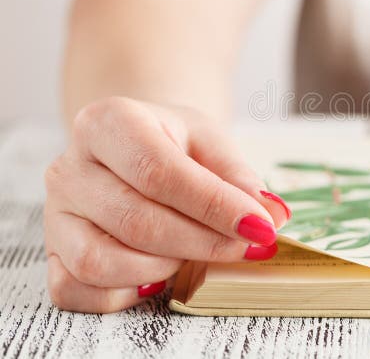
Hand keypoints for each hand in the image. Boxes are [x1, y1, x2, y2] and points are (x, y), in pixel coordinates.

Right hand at [44, 97, 290, 312]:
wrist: (132, 144)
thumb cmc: (173, 141)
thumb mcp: (210, 141)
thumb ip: (239, 177)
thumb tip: (270, 215)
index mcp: (108, 122)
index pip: (159, 172)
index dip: (213, 206)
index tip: (258, 226)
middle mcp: (70, 166)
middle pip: (135, 220)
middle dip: (201, 242)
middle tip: (245, 246)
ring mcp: (55, 213)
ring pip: (100, 261)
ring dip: (162, 268)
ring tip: (196, 253)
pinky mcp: (52, 251)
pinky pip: (74, 289)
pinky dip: (122, 294)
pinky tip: (158, 276)